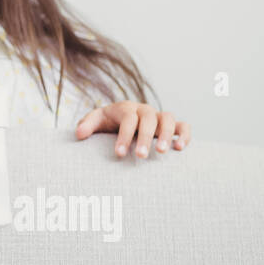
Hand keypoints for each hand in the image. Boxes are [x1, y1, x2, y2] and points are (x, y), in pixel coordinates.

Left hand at [75, 101, 190, 157]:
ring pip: (168, 118)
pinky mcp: (171, 125)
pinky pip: (183, 126)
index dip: (123, 136)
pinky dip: (184, 135)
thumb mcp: (96, 121)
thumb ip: (87, 125)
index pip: (127, 119)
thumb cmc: (108, 122)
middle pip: (148, 118)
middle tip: (141, 156)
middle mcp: (144, 110)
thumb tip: (79, 134)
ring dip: (167, 134)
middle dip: (145, 137)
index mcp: (126, 108)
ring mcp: (158, 117)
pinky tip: (179, 149)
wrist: (122, 117)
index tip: (119, 154)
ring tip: (162, 152)